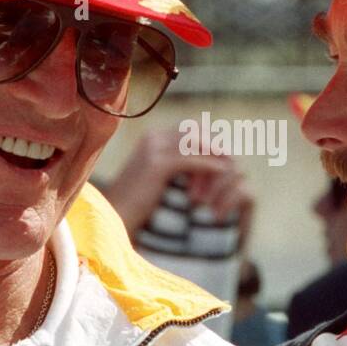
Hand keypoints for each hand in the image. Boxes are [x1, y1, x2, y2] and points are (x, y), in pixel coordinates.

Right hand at [102, 129, 253, 237]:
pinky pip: (193, 159)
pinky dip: (210, 165)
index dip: (210, 140)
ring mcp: (154, 148)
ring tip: (230, 170)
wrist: (115, 217)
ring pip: (197, 144)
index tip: (225, 155)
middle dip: (215, 145)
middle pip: (197, 131)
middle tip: (232, 160)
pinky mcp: (158, 164)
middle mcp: (153, 137)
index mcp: (153, 137)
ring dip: (214, 157)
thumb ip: (177, 165)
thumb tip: (203, 163)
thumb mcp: (158, 177)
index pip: (191, 128)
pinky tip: (223, 173)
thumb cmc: (136, 202)